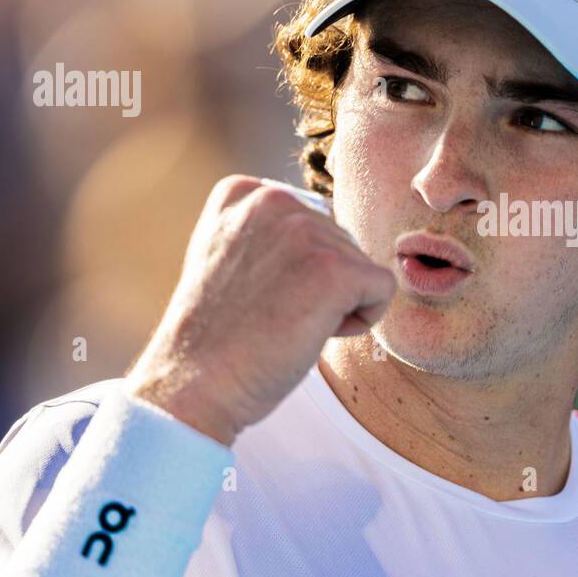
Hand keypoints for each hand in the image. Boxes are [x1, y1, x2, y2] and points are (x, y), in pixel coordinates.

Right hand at [124, 175, 396, 444]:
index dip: (296, 268)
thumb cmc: (216, 336)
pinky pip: (383, 289)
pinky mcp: (335, 270)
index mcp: (244, 191)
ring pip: (362, 267)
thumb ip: (268, 232)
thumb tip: (326, 232)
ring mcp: (305, 232)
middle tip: (269, 315)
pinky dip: (362, 320)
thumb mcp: (228, 257)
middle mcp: (274, 199)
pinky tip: (314, 334)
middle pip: (341, 243)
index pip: (312, 221)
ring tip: (283, 325)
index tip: (254, 294)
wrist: (194, 384)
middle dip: (320, 287)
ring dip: (336, 306)